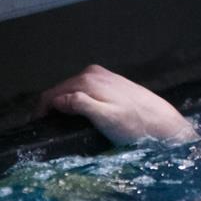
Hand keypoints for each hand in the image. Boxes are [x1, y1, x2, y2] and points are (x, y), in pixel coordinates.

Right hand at [37, 64, 195, 145]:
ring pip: (72, 90)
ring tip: (60, 123)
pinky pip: (83, 90)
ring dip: (63, 104)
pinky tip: (78, 114)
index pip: (52, 93)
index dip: (41, 110)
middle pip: (61, 90)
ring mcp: (102, 76)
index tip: (37, 127)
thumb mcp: (105, 118)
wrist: (162, 123)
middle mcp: (93, 72)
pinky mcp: (110, 82)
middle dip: (51, 106)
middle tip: (47, 128)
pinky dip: (76, 101)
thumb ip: (81, 105)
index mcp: (88, 80)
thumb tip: (57, 99)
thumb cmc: (134, 125)